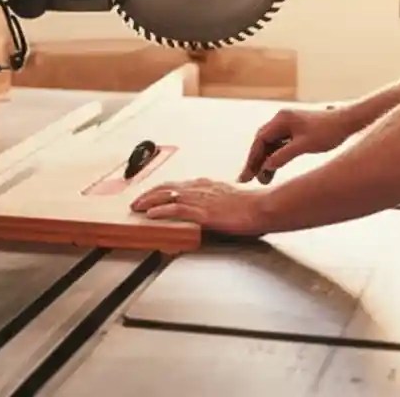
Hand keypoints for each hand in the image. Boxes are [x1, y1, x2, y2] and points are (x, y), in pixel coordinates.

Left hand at [130, 178, 268, 235]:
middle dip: (149, 193)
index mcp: (207, 185)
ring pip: (167, 195)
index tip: (151, 194)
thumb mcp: (231, 200)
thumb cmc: (253, 206)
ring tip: (137, 207)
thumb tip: (213, 209)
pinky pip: (176, 209)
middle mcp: (201, 188)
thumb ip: (218, 202)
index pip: (178, 185)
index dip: (161, 189)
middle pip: (167, 187)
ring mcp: (201, 199)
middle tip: (136, 201)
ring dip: (149, 200)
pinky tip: (151, 214)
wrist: (263, 208)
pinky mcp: (203, 212)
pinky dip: (161, 210)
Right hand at [238, 106, 354, 183]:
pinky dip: (275, 158)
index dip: (253, 158)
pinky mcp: (296, 131)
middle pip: (262, 142)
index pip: (260, 140)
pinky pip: (279, 146)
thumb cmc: (328, 131)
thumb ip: (284, 155)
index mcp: (282, 119)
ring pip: (271, 145)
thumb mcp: (305, 145)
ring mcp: (288, 125)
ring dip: (265, 161)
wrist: (347, 122)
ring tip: (262, 181)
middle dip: (255, 161)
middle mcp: (282, 120)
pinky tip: (272, 171)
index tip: (248, 175)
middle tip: (247, 180)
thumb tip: (266, 166)